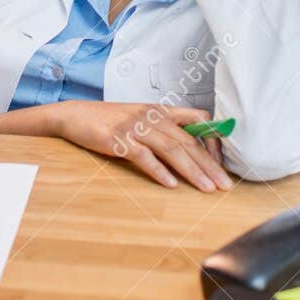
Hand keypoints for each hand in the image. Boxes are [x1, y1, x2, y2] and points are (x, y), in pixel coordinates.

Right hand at [51, 101, 232, 191]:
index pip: (199, 119)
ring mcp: (134, 128)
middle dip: (209, 165)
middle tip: (224, 184)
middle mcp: (151, 117)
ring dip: (191, 171)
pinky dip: (158, 171)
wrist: (75, 115)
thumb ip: (164, 129)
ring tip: (206, 188)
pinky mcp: (117, 140)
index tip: (223, 162)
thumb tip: (190, 150)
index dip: (214, 140)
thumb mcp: (141, 118)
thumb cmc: (110, 120)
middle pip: (188, 141)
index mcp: (161, 110)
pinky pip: (143, 156)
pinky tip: (171, 184)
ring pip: (171, 149)